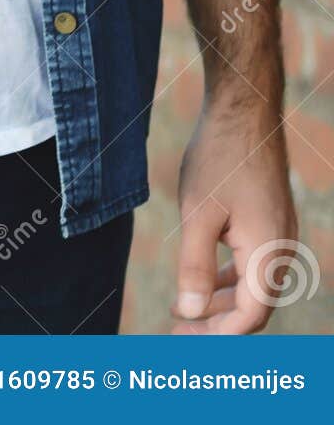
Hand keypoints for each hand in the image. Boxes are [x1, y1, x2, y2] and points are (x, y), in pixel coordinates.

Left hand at [171, 106, 296, 333]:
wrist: (243, 114)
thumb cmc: (220, 160)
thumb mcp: (197, 214)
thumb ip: (193, 266)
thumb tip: (187, 312)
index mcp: (268, 252)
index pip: (251, 314)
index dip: (220, 334)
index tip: (184, 341)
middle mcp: (280, 249)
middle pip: (253, 306)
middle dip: (217, 324)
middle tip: (177, 335)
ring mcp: (277, 235)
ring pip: (252, 286)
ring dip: (220, 303)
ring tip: (184, 315)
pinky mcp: (267, 222)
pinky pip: (251, 265)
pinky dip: (226, 280)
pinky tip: (201, 285)